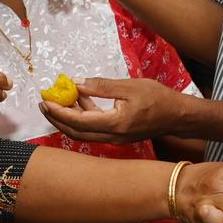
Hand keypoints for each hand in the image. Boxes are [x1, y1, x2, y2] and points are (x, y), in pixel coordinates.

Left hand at [39, 77, 187, 143]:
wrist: (178, 116)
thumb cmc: (158, 99)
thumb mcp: (129, 86)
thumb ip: (101, 86)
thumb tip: (76, 83)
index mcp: (114, 124)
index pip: (78, 121)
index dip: (59, 112)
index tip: (46, 100)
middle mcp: (112, 137)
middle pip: (75, 133)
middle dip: (57, 119)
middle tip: (44, 103)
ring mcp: (115, 139)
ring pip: (83, 133)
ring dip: (68, 119)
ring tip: (58, 100)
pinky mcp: (118, 136)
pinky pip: (93, 130)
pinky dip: (83, 117)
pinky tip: (80, 100)